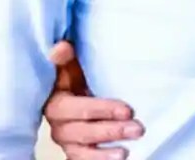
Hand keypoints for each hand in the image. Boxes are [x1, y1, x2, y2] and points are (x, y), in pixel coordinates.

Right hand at [43, 41, 142, 159]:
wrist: (74, 97)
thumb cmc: (75, 82)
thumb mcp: (70, 70)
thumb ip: (66, 61)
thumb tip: (62, 46)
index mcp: (56, 104)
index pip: (76, 108)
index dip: (101, 110)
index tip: (127, 110)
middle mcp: (59, 126)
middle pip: (82, 132)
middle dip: (111, 130)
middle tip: (137, 128)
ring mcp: (68, 143)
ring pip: (83, 151)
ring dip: (104, 153)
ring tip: (125, 153)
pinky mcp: (76, 153)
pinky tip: (118, 159)